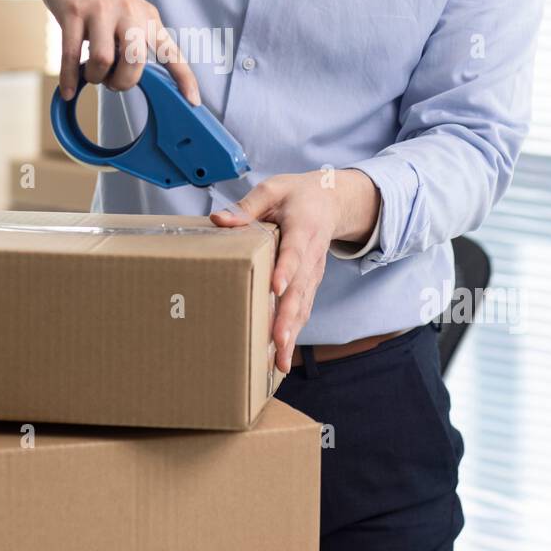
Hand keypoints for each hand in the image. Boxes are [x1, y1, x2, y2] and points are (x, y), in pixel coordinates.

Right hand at [0, 0, 200, 104]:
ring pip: (103, 61)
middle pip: (134, 63)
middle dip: (121, 83)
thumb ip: (133, 40)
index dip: (185, 78)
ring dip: (94, 78)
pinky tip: (68, 91)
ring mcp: (100, 11)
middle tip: (110, 81)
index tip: (194, 102)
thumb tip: (127, 77)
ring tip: (89, 74)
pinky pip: (71, 55)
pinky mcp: (73, 11)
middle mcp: (129, 13)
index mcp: (146, 17)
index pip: (171, 52)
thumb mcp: (126, 11)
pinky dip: (69, 78)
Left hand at [210, 169, 379, 373]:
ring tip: (280, 360)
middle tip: (278, 341)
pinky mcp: (310, 283)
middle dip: (289, 317)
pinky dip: (295, 332)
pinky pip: (303, 309)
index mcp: (303, 228)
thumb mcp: (272, 189)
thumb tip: (218, 220)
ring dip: (292, 333)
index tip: (276, 288)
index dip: (286, 270)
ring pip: (304, 305)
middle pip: (301, 289)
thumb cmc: (296, 195)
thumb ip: (247, 207)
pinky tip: (283, 354)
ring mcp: (313, 272)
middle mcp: (312, 255)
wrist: (331, 200)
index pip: (295, 251)